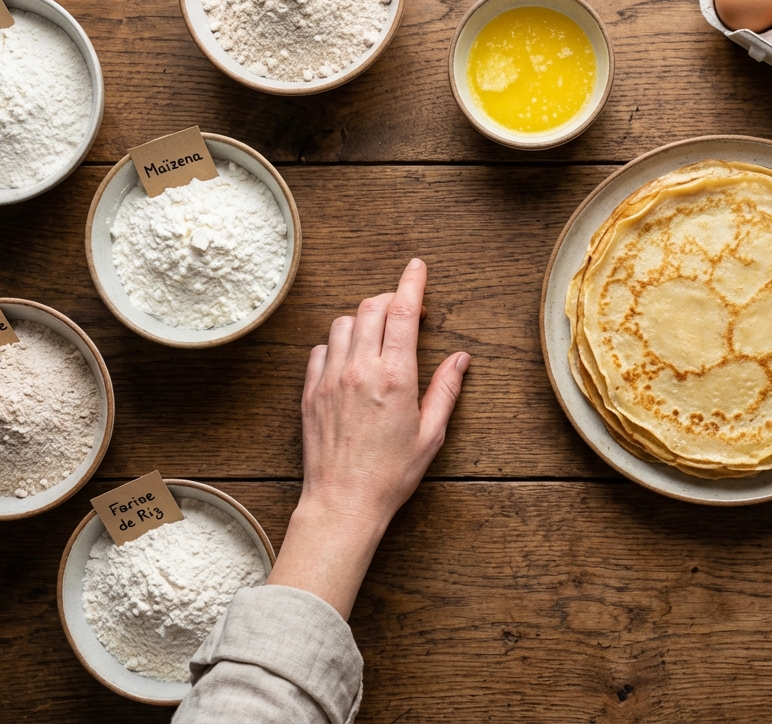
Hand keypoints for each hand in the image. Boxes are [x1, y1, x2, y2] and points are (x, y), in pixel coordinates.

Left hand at [267, 258, 469, 616]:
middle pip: (371, 307)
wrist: (343, 502)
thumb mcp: (431, 434)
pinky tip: (350, 361)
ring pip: (343, 323)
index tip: (417, 267)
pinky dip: (338, 344)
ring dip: (363, 320)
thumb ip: (446, 389)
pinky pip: (321, 349)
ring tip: (378, 338)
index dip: (411, 283)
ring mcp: (330, 379)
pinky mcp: (310, 392)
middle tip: (405, 312)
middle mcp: (360, 370)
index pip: (402, 312)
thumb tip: (461, 358)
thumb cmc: (391, 474)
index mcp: (395, 377)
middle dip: (390, 299)